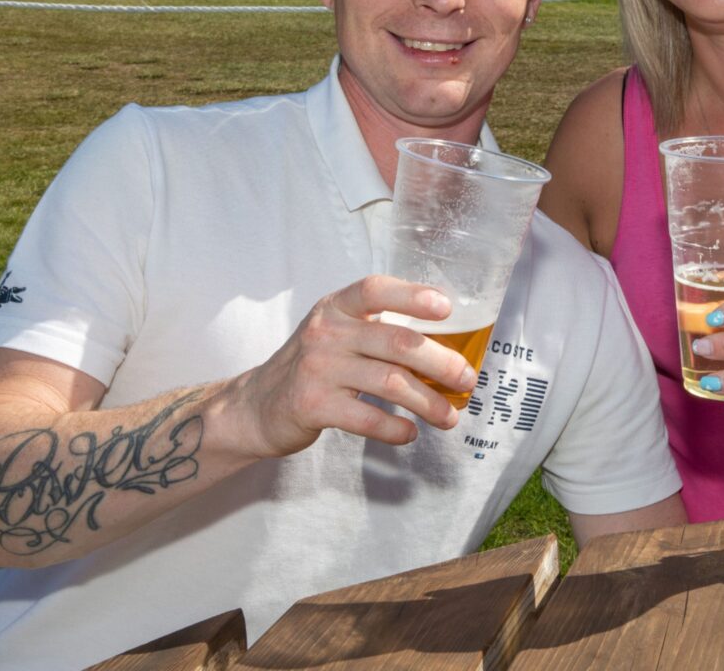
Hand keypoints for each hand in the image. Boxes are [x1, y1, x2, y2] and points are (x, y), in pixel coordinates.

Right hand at [220, 276, 476, 455]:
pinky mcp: (312, 405)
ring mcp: (317, 369)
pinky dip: (395, 428)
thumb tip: (447, 346)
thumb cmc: (314, 366)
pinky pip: (367, 418)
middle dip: (440, 362)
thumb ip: (378, 331)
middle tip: (467, 379)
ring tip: (448, 417)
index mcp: (337, 307)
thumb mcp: (338, 333)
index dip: (411, 295)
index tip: (445, 307)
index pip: (375, 290)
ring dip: (427, 402)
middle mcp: (326, 332)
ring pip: (389, 383)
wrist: (256, 406)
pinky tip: (410, 432)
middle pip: (396, 343)